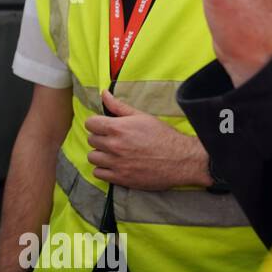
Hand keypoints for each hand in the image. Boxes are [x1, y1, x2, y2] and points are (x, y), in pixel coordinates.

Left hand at [84, 90, 211, 189]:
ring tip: (113, 153)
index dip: (96, 124)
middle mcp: (114, 146)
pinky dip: (103, 169)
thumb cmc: (163, 136)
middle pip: (91, 140)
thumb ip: (119, 106)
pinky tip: (114, 165)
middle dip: (100, 138)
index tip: (104, 126)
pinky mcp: (121, 178)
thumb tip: (104, 93)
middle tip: (113, 139)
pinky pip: (98, 173)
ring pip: (92, 157)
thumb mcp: (142, 116)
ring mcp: (116, 163)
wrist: (182, 160)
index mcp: (118, 128)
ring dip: (100, 154)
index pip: (90, 124)